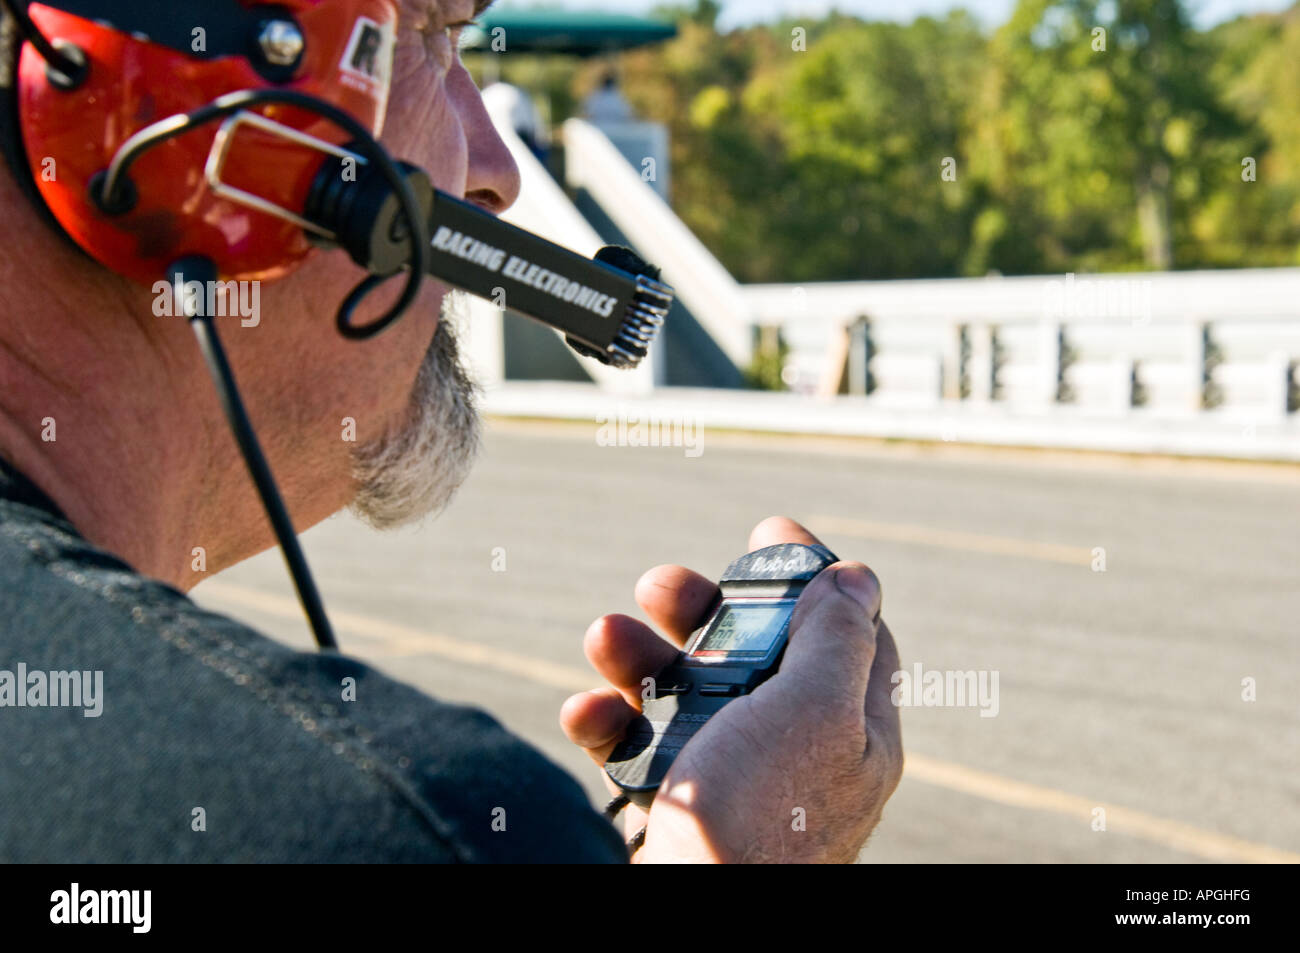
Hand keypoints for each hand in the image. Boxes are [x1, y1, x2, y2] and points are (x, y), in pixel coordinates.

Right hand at [560, 516, 902, 862]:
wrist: (687, 926)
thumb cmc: (757, 828)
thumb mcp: (815, 716)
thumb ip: (836, 640)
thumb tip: (857, 575)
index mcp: (850, 729)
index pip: (846, 631)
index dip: (810, 576)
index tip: (767, 534)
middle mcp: (796, 751)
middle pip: (756, 651)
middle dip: (702, 609)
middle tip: (660, 583)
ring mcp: (733, 780)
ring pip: (687, 690)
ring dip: (640, 655)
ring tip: (603, 637)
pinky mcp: (676, 805)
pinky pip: (641, 744)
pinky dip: (610, 720)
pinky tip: (585, 713)